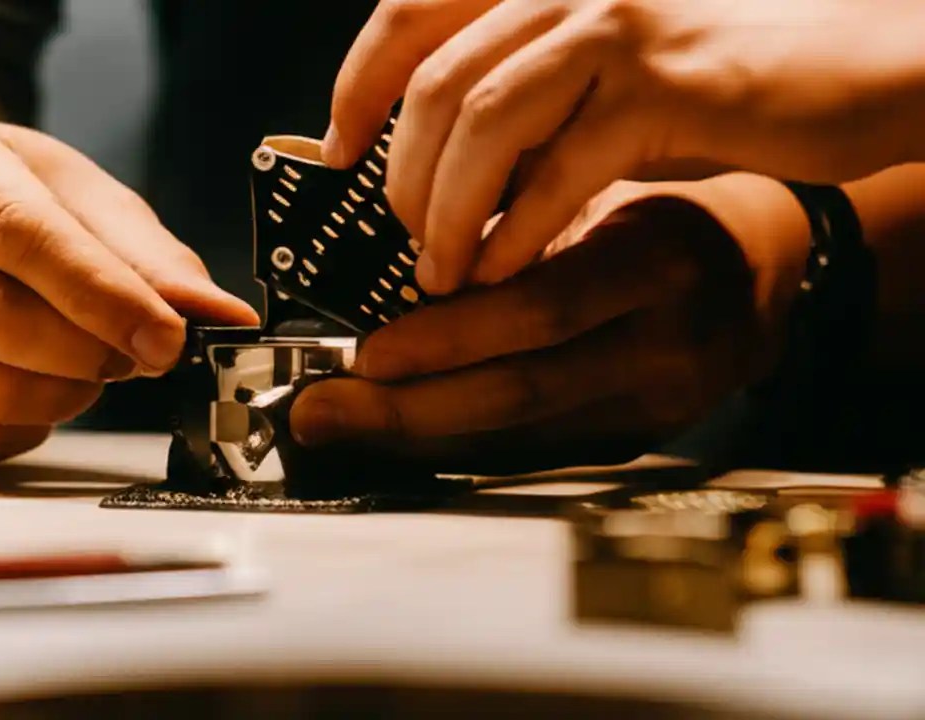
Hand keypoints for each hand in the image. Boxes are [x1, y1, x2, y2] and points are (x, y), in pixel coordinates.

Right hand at [0, 119, 257, 459]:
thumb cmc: (23, 205)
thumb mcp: (91, 203)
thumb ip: (153, 260)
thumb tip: (217, 318)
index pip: (19, 235)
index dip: (103, 295)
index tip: (168, 337)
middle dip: (93, 352)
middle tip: (138, 350)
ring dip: (69, 394)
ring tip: (88, 361)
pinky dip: (30, 426)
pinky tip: (40, 385)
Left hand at [289, 184, 805, 473]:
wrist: (763, 274)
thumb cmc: (665, 219)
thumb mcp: (606, 198)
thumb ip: (521, 241)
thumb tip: (402, 280)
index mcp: (659, 266)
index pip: (539, 312)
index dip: (446, 337)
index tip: (366, 353)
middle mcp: (667, 348)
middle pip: (520, 396)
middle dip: (406, 411)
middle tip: (321, 413)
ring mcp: (657, 410)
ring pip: (520, 439)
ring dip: (419, 437)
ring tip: (345, 428)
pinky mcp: (638, 445)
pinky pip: (533, 455)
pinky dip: (460, 447)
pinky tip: (404, 438)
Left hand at [327, 0, 924, 291]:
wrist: (845, 68)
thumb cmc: (710, 78)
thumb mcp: (594, 74)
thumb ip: (515, 98)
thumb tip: (428, 164)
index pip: (410, 12)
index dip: (358, 84)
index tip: (337, 148)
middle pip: (436, 81)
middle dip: (402, 176)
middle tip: (404, 238)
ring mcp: (617, 25)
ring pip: (483, 121)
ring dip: (446, 210)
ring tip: (440, 270)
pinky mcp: (665, 86)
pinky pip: (557, 169)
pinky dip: (515, 230)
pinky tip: (502, 269)